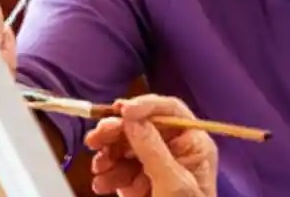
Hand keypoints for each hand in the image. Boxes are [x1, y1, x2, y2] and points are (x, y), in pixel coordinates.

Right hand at [85, 95, 217, 196]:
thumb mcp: (173, 184)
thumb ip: (152, 150)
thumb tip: (133, 118)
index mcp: (193, 143)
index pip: (169, 110)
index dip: (145, 105)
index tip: (120, 110)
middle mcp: (174, 150)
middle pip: (141, 126)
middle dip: (117, 131)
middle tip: (95, 138)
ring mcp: (154, 166)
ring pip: (125, 147)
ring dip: (107, 155)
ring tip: (98, 169)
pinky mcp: (138, 183)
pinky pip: (119, 169)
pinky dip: (107, 175)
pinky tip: (101, 184)